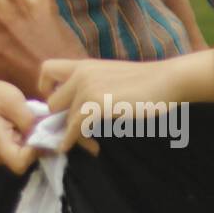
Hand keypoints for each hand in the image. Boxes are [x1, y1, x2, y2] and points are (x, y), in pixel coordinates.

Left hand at [39, 51, 213, 154]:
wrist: (167, 81)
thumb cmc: (144, 82)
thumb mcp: (111, 77)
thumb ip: (92, 85)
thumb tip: (79, 108)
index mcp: (84, 65)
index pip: (47, 69)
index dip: (47, 88)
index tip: (59, 104)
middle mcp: (81, 74)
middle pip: (53, 102)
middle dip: (61, 120)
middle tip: (75, 132)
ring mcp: (88, 88)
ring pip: (66, 119)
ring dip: (74, 135)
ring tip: (90, 145)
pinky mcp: (97, 103)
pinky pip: (76, 127)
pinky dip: (75, 140)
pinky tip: (88, 147)